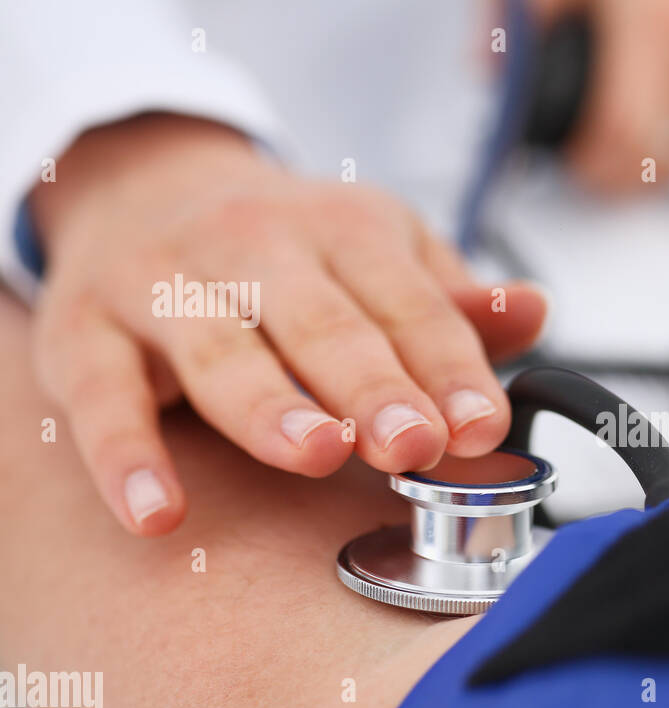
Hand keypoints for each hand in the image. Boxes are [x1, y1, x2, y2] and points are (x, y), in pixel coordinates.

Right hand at [29, 113, 546, 534]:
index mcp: (345, 230)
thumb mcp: (381, 257)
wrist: (145, 188)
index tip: (484, 424)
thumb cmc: (288, 249)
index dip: (449, 366)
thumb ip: (451, 305)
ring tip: (314, 452)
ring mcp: (165, 282)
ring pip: (219, 348)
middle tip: (413, 443)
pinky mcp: (85, 328)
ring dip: (269, 405)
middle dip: (372, 386)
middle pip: (322, 323)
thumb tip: (536, 312)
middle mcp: (255, 245)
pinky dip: (127, 455)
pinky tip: (159, 511)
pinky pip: (102, 396)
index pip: (409, 304)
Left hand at [532, 0, 668, 190]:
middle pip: (649, 159)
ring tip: (660, 72)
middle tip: (606, 118)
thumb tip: (491, 69)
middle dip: (618, 153)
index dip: (589, 162)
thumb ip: (530, 16)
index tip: (574, 158)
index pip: (619, 137)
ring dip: (660, 136)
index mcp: (663, 21)